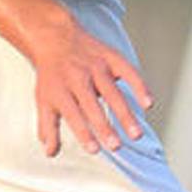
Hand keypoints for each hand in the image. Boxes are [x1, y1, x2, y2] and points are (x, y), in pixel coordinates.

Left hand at [29, 15, 152, 156]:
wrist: (55, 38)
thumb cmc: (52, 75)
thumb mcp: (43, 100)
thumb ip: (47, 127)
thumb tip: (51, 153)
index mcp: (59, 90)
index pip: (72, 115)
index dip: (83, 133)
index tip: (94, 150)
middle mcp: (77, 78)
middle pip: (93, 106)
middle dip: (105, 127)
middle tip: (116, 146)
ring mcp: (96, 67)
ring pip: (112, 93)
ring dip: (125, 114)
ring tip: (135, 134)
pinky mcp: (111, 58)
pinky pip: (128, 72)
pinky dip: (139, 87)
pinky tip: (148, 103)